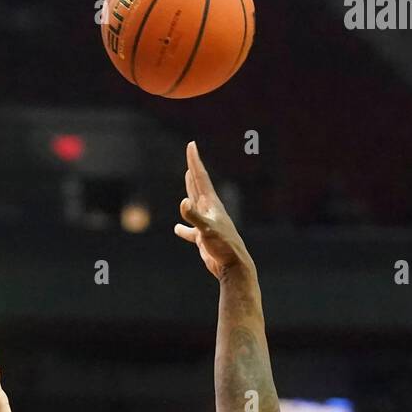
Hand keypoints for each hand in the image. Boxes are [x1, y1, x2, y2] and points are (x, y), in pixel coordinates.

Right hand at [174, 141, 253, 280]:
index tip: (191, 145)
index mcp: (211, 204)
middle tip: (191, 154)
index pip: (201, 178)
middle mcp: (210, 211)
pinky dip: (184, 229)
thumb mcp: (207, 230)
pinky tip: (177, 229)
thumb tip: (183, 202)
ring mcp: (207, 224)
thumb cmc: (223, 247)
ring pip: (195, 203)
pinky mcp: (204, 239)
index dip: (194, 161)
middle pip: (199, 185)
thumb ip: (194, 217)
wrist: (233, 267)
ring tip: (187, 177)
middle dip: (193, 169)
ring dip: (190, 190)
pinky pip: (190, 232)